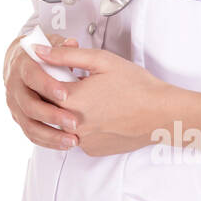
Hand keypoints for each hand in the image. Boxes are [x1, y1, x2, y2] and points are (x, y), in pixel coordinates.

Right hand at [3, 33, 82, 150]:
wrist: (20, 61)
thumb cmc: (41, 53)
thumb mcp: (51, 42)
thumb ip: (62, 46)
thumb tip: (71, 44)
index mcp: (21, 64)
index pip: (32, 76)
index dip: (47, 86)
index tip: (65, 95)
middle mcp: (14, 85)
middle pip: (29, 105)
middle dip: (52, 115)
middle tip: (74, 123)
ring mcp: (14, 103)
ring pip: (29, 124)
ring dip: (51, 135)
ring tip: (73, 140)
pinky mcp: (18, 116)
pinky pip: (30, 133)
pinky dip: (47, 141)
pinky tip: (65, 144)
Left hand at [29, 42, 167, 156]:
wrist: (161, 114)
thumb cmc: (136, 86)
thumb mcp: (101, 61)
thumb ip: (66, 55)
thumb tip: (39, 51)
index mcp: (70, 99)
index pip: (41, 86)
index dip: (51, 76)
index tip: (64, 71)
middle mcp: (71, 124)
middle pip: (51, 106)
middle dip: (60, 93)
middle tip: (82, 84)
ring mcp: (81, 140)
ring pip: (63, 122)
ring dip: (71, 110)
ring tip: (95, 99)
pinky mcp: (92, 149)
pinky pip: (78, 135)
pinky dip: (84, 125)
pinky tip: (102, 114)